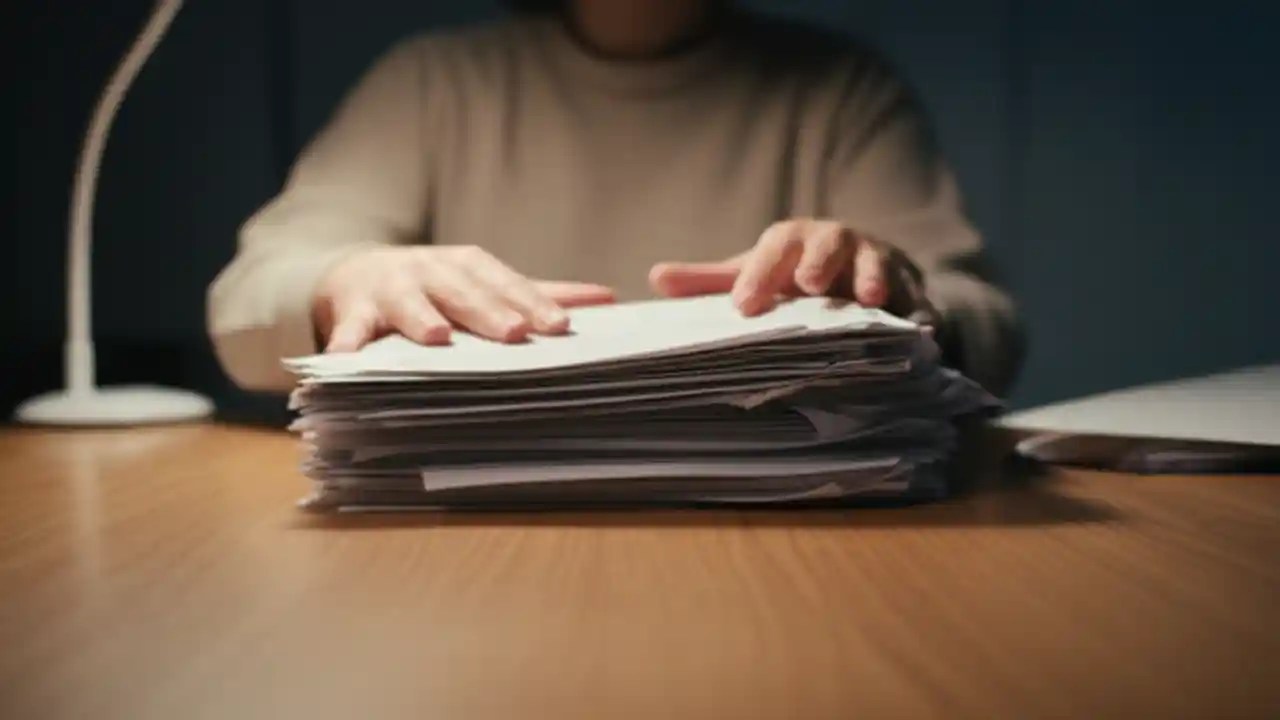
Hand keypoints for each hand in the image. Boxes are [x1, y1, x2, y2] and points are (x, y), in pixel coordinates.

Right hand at [313, 245, 615, 351]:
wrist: (354, 273)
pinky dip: (345, 343)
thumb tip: (607, 298)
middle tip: (514, 333)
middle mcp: (430, 272)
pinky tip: (345, 360)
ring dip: (420, 317)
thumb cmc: (435, 286)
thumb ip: (539, 294)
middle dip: (486, 311)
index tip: (560, 326)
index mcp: (468, 267)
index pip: (506, 285)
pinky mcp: (351, 311)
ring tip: (437, 337)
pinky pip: (348, 329)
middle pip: (462, 292)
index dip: (532, 303)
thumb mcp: (484, 283)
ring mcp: (389, 289)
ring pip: (407, 303)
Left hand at [649, 219, 937, 323]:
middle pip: (830, 242)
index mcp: (796, 240)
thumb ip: (710, 279)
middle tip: (810, 284)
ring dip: (874, 278)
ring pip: (878, 264)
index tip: (744, 305)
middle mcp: (838, 244)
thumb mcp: (756, 274)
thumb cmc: (795, 276)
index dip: (760, 272)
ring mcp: (878, 264)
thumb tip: (655, 277)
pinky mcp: (912, 291)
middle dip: (821, 260)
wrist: (859, 277)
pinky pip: (919, 299)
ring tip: (871, 299)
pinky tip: (923, 328)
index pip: (776, 247)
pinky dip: (922, 312)